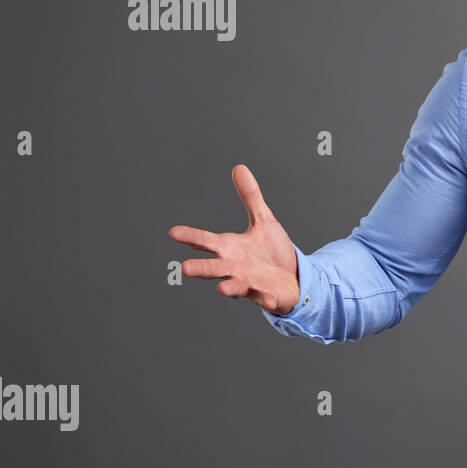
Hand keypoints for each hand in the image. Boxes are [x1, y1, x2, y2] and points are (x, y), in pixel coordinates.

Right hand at [169, 164, 300, 314]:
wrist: (292, 277)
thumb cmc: (272, 251)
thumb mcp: (263, 220)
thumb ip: (251, 197)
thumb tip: (239, 167)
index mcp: (230, 249)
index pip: (207, 241)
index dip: (191, 236)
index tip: (174, 232)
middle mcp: (235, 268)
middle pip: (213, 268)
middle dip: (200, 268)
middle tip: (184, 268)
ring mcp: (250, 283)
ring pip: (235, 287)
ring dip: (229, 288)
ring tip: (222, 289)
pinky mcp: (268, 295)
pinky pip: (265, 299)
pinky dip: (267, 299)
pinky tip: (269, 299)